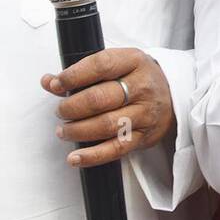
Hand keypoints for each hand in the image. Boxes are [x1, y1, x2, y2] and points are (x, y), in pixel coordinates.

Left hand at [42, 48, 173, 167]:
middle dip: (72, 107)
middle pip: (100, 99)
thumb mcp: (117, 64)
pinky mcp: (144, 136)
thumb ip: (82, 72)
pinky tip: (75, 157)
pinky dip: (92, 156)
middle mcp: (142, 87)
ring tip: (63, 130)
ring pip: (106, 125)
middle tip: (61, 110)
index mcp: (134, 61)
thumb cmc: (136, 78)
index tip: (55, 84)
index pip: (100, 65)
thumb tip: (48, 81)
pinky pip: (116, 149)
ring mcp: (144, 113)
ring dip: (77, 130)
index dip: (73, 76)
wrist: (172, 95)